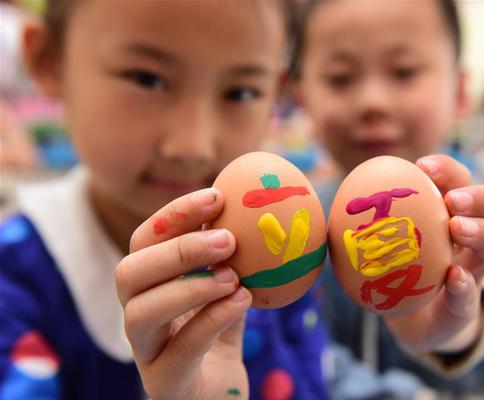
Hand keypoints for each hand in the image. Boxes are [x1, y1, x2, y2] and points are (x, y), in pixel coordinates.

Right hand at [115, 188, 251, 399]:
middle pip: (129, 272)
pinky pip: (180, 349)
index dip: (175, 214)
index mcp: (148, 285)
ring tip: (234, 275)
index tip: (217, 195)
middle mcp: (137, 315)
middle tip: (227, 238)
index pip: (145, 241)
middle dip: (178, 249)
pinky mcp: (164, 383)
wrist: (220, 398)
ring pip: (141, 312)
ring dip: (190, 286)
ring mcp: (146, 352)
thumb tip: (259, 213)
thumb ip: (233, 261)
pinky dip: (212, 319)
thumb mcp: (228, 291)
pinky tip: (242, 300)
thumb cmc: (220, 338)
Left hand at [384, 155, 483, 352]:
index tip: (423, 166)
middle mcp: (471, 239)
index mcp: (450, 215)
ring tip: (457, 229)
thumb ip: (365, 224)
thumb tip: (333, 204)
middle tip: (453, 200)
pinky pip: (472, 294)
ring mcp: (475, 272)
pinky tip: (453, 277)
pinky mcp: (466, 306)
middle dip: (479, 196)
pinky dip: (464, 284)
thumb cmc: (393, 269)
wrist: (407, 321)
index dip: (448, 169)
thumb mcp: (379, 242)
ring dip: (482, 232)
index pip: (460, 182)